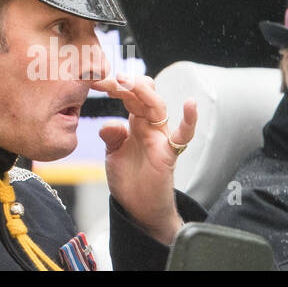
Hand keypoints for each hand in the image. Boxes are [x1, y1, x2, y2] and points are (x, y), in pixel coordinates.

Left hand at [93, 72, 196, 244]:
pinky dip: (189, 120)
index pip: (129, 95)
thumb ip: (111, 136)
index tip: (96, 81)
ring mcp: (160, 137)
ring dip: (143, 91)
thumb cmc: (129, 179)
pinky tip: (191, 104)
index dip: (115, 86)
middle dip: (126, 84)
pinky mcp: (168, 153)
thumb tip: (109, 124)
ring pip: (157, 106)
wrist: (138, 208)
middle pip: (143, 95)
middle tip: (108, 79)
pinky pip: (183, 135)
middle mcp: (150, 126)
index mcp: (136, 123)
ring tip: (128, 81)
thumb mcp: (113, 153)